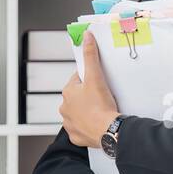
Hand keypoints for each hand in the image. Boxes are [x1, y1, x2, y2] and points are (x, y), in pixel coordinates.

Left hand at [60, 32, 119, 146]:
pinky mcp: (76, 136)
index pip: (77, 80)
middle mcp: (65, 108)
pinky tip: (98, 123)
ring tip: (101, 111)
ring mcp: (70, 123)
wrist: (108, 131)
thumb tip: (86, 37)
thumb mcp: (96, 76)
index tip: (98, 83)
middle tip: (102, 97)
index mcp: (67, 92)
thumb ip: (91, 55)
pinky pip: (82, 128)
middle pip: (78, 97)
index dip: (89, 79)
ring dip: (88, 111)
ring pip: (79, 113)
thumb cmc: (101, 106)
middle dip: (88, 96)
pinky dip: (88, 126)